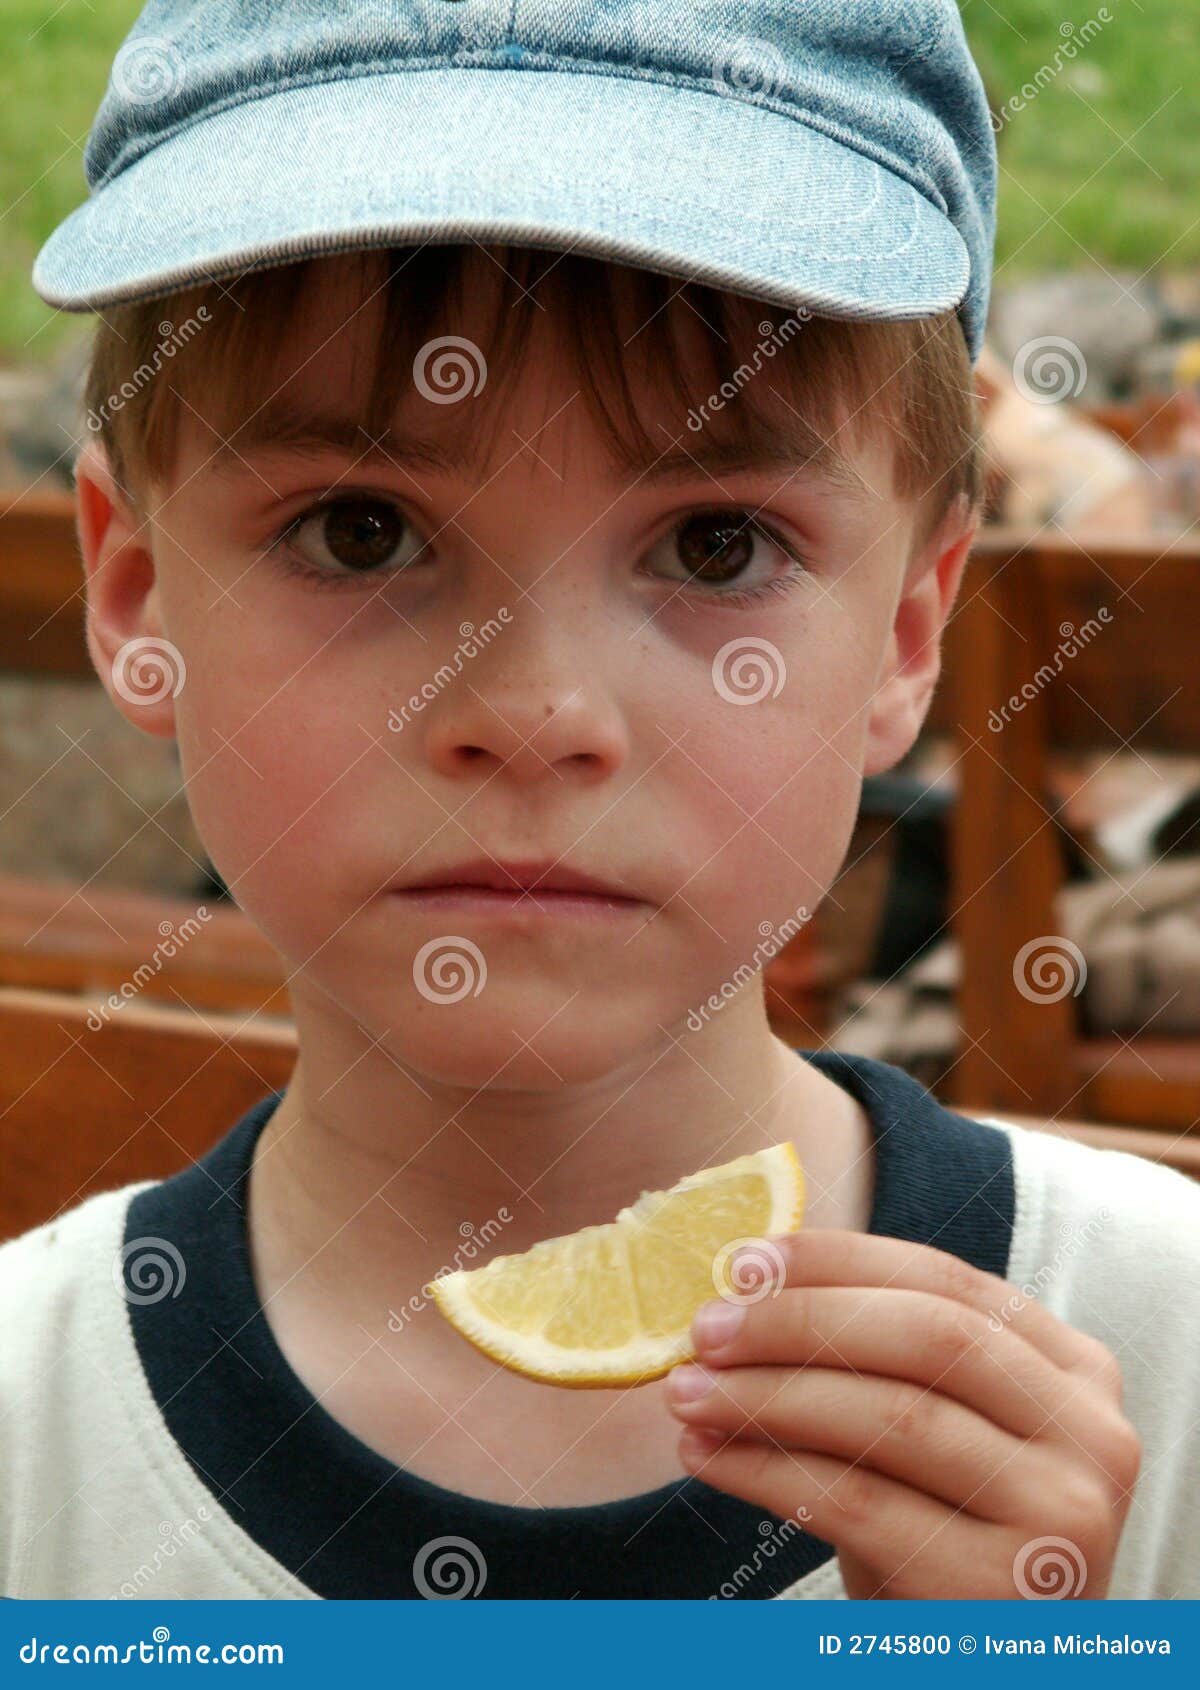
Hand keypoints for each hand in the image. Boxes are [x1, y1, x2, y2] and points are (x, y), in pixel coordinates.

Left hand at [665, 1230, 1141, 1598]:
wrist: (976, 1661)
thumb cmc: (938, 1531)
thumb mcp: (930, 1432)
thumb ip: (872, 1355)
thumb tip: (745, 1281)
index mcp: (1075, 1370)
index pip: (945, 1281)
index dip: (838, 1261)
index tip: (742, 1261)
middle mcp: (1090, 1434)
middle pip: (926, 1337)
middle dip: (798, 1322)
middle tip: (703, 1329)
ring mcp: (1061, 1515)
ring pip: (891, 1417)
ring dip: (768, 1397)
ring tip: (686, 1394)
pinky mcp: (1003, 1589)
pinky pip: (861, 1505)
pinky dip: (767, 1471)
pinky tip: (708, 1458)